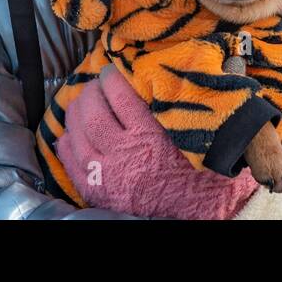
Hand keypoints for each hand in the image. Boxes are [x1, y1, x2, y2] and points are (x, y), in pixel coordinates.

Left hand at [57, 64, 261, 218]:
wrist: (200, 215)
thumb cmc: (207, 176)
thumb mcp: (206, 137)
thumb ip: (197, 105)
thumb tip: (215, 66)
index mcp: (153, 135)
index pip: (122, 96)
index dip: (111, 78)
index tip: (111, 70)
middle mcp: (127, 152)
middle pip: (93, 114)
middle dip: (90, 93)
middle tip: (94, 84)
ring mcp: (109, 174)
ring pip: (79, 135)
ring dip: (75, 114)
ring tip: (81, 103)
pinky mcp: (99, 192)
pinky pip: (72, 163)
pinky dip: (66, 144)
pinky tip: (70, 134)